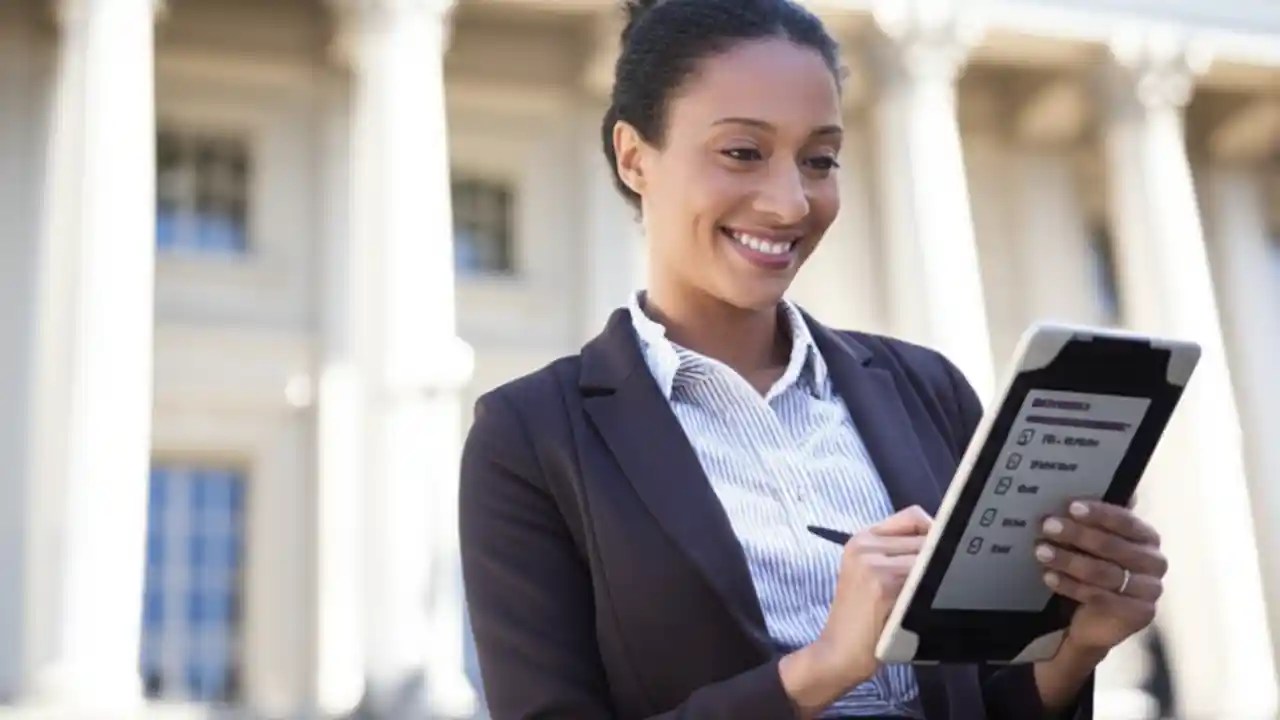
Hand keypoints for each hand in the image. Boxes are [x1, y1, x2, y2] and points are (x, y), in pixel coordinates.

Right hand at [780, 506, 930, 717]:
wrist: (838, 652)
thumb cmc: (861, 619)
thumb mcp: (869, 575)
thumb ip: (896, 553)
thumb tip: (940, 539)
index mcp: (861, 539)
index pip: (912, 516)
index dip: (932, 533)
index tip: (939, 555)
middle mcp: (864, 544)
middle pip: (925, 536)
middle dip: (937, 559)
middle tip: (935, 585)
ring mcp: (873, 562)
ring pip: (928, 556)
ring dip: (936, 577)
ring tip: (925, 599)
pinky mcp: (883, 583)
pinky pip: (924, 576)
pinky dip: (931, 592)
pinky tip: (921, 609)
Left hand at [1035, 498, 1166, 653]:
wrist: (1098, 620)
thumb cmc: (1096, 569)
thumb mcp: (1095, 543)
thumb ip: (1094, 521)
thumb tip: (1083, 482)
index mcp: (1147, 537)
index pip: (1126, 521)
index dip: (1099, 513)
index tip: (1071, 507)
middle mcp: (1155, 562)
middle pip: (1113, 546)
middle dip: (1078, 535)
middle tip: (1048, 526)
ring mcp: (1149, 590)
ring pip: (1104, 573)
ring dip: (1069, 560)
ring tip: (1041, 551)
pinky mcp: (1138, 614)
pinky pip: (1100, 597)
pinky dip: (1071, 585)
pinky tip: (1049, 576)